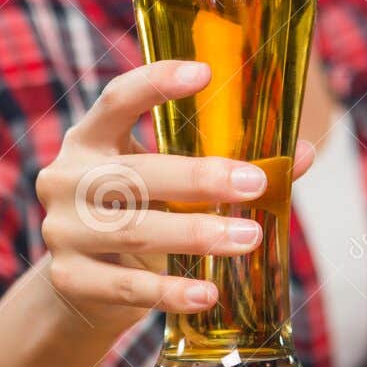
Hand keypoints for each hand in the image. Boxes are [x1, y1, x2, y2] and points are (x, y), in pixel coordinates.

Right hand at [36, 59, 314, 335]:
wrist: (82, 285)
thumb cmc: (139, 215)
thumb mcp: (169, 184)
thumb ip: (226, 165)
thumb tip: (302, 154)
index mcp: (91, 138)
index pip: (117, 99)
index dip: (156, 83)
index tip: (205, 74)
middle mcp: (69, 178)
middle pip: (136, 173)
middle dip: (199, 178)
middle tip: (255, 183)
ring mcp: (63, 230)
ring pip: (135, 230)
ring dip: (197, 234)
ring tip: (249, 238)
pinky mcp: (69, 279)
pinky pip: (127, 286)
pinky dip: (171, 290)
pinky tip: (208, 293)